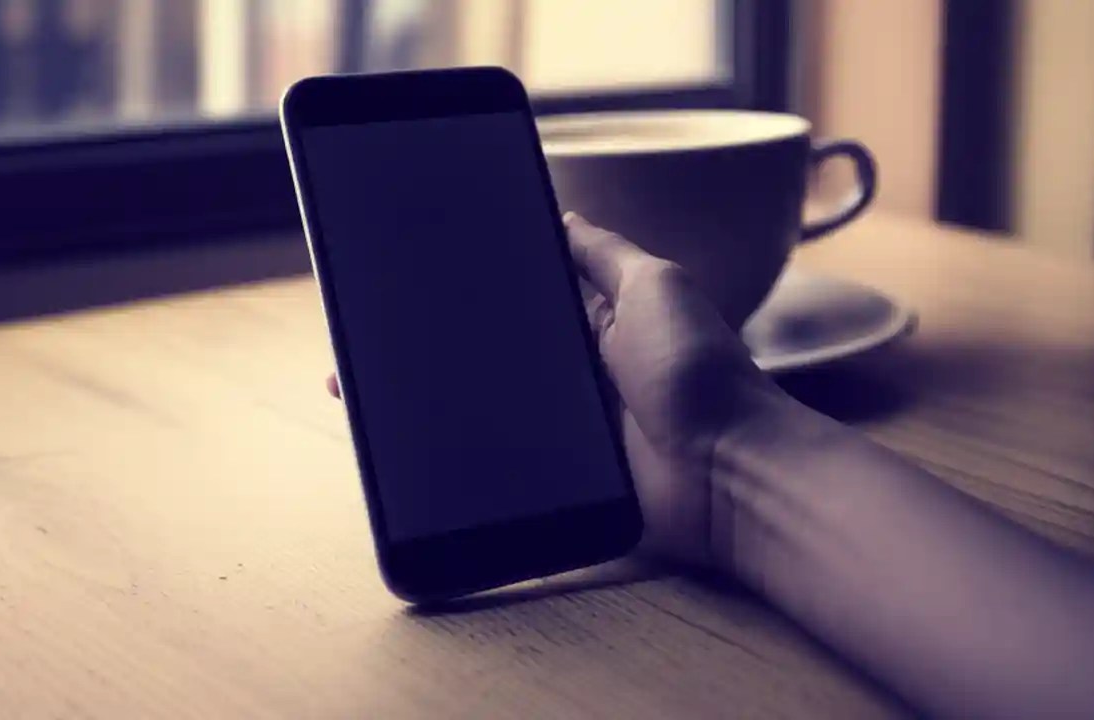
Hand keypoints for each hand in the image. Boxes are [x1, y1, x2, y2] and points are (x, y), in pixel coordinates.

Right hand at [325, 213, 777, 564]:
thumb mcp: (655, 287)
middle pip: (501, 352)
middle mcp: (581, 370)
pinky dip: (469, 452)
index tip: (414, 276)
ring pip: (492, 406)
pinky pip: (508, 461)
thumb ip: (606, 255)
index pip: (527, 296)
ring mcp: (571, 428)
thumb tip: (563, 215)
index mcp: (601, 320)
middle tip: (371, 337)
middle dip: (445, 346)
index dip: (478, 287)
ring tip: (367, 389)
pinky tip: (415, 446)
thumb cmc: (696, 370)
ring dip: (442, 400)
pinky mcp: (565, 478)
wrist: (726, 474)